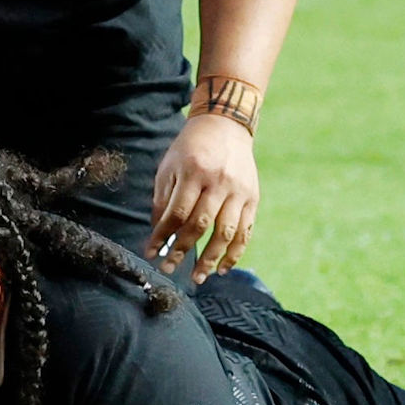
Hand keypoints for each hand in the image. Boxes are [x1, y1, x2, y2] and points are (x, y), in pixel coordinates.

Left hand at [145, 109, 260, 273]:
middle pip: (200, 225)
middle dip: (182, 251)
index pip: (177, 212)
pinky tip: (222, 269)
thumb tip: (158, 233)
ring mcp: (239, 191)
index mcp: (194, 171)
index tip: (151, 253)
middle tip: (169, 269)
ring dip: (210, 259)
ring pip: (225, 233)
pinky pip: (245, 231)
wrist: (226, 126)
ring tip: (198, 277)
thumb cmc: (191, 148)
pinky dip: (235, 253)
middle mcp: (218, 182)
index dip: (163, 236)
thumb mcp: (170, 166)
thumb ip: (163, 199)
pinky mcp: (253, 198)